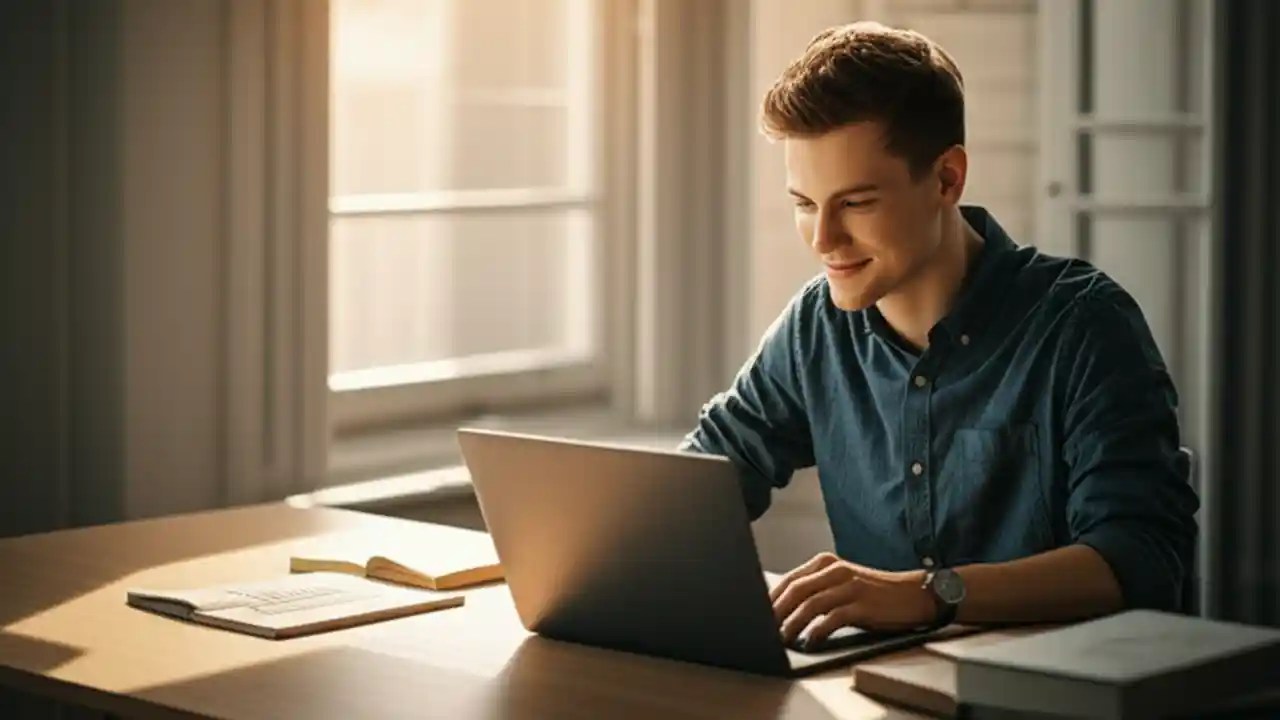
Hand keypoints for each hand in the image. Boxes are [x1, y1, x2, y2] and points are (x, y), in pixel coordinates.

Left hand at [770, 552, 934, 647]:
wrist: (912, 594)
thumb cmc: (872, 593)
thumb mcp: (842, 583)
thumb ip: (816, 589)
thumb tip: (783, 609)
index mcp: (826, 563)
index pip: (790, 579)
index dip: (771, 598)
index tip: (757, 614)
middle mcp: (835, 570)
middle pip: (796, 590)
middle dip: (776, 612)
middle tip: (763, 629)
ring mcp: (849, 586)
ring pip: (810, 604)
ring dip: (793, 624)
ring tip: (782, 639)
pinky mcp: (862, 604)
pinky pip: (832, 618)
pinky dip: (817, 631)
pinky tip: (810, 642)